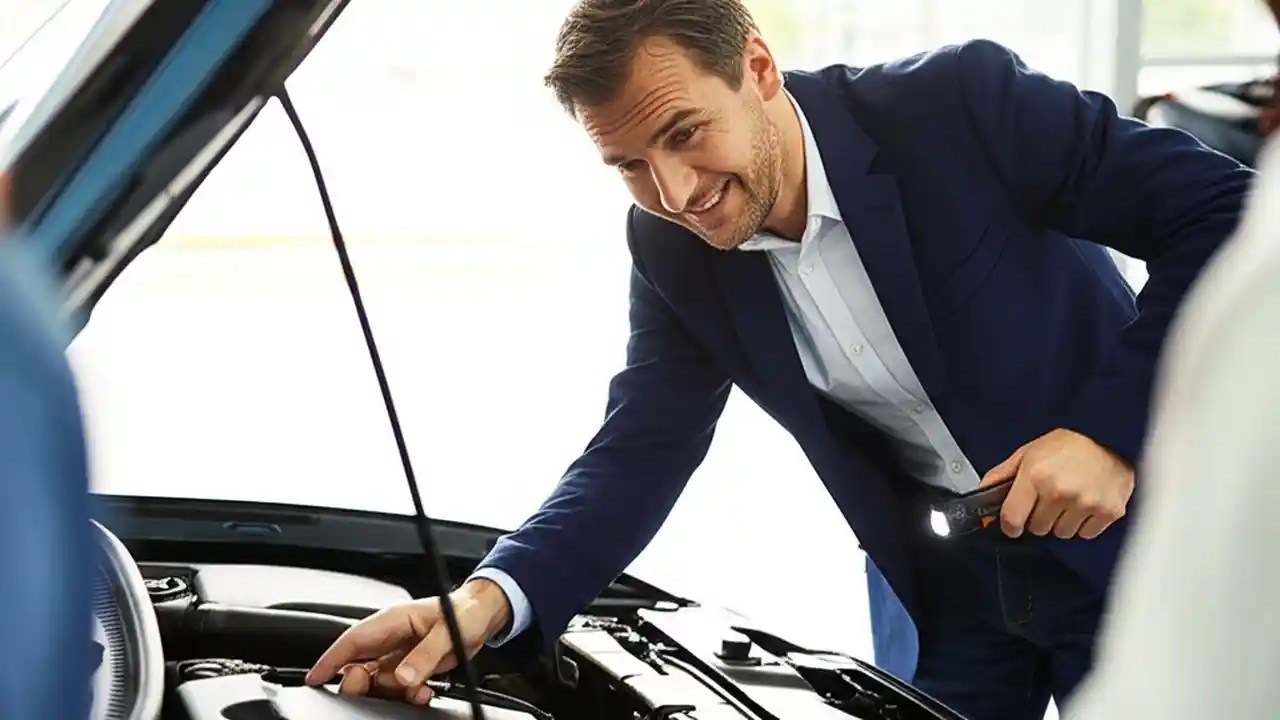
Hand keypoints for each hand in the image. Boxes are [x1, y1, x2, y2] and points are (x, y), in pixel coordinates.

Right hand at [305, 578, 511, 705]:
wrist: (483, 616)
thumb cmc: (466, 613)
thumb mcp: (448, 634)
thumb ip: (424, 656)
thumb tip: (403, 677)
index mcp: (393, 620)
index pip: (352, 640)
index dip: (330, 659)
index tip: (315, 678)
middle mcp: (390, 636)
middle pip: (357, 664)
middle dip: (362, 683)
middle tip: (375, 691)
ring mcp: (398, 651)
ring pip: (376, 679)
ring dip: (390, 691)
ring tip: (415, 690)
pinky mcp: (408, 664)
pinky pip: (395, 685)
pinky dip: (404, 693)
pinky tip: (422, 691)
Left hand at [980, 429, 1133, 539]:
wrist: (1111, 436)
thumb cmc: (1068, 444)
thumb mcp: (1028, 452)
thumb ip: (1002, 474)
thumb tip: (982, 493)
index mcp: (1036, 476)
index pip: (1013, 519)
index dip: (1010, 524)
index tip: (1013, 524)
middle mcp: (1060, 492)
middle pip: (1038, 528)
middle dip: (1038, 518)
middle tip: (1048, 500)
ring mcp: (1086, 504)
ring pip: (1062, 533)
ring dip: (1061, 522)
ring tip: (1069, 500)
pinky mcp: (1108, 511)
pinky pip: (1086, 534)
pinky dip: (1083, 524)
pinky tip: (1086, 504)